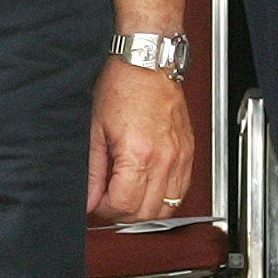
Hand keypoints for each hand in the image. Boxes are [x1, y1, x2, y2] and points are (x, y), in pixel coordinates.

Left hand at [87, 57, 192, 224]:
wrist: (148, 63)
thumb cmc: (122, 86)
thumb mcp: (95, 129)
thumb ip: (92, 171)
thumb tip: (89, 198)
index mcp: (139, 154)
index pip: (124, 206)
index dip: (105, 209)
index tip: (96, 201)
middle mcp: (165, 159)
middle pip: (146, 213)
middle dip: (122, 214)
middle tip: (108, 200)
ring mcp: (180, 157)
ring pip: (167, 208)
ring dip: (144, 210)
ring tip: (127, 195)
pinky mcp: (188, 153)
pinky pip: (181, 191)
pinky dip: (164, 198)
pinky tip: (147, 187)